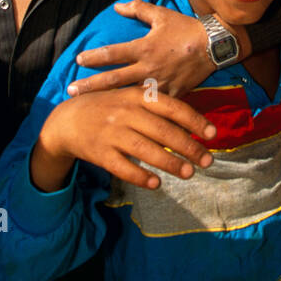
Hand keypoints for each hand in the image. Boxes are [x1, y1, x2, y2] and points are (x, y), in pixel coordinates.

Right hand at [32, 85, 216, 192]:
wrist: (66, 121)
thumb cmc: (108, 108)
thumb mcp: (130, 97)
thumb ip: (157, 105)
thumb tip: (194, 121)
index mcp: (137, 96)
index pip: (172, 107)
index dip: (194, 121)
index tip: (213, 134)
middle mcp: (126, 113)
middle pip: (163, 131)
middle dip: (189, 147)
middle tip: (208, 161)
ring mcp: (112, 134)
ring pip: (146, 150)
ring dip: (170, 163)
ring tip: (189, 173)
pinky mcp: (100, 153)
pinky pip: (123, 167)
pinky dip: (140, 177)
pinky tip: (156, 184)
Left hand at [69, 1, 248, 97]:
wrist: (215, 44)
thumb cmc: (186, 28)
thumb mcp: (161, 15)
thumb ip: (138, 9)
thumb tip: (117, 6)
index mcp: (143, 48)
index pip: (112, 53)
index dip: (94, 57)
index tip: (78, 61)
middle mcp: (148, 67)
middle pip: (114, 79)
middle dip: (91, 86)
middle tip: (72, 91)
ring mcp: (160, 83)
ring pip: (130, 96)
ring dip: (111, 102)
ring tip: (92, 109)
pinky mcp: (173, 94)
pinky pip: (153, 106)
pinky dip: (139, 113)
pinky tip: (126, 120)